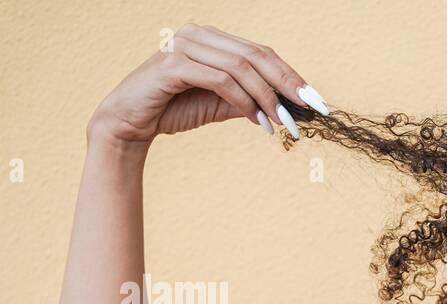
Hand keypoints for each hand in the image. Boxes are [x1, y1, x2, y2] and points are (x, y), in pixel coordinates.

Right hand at [87, 23, 329, 146]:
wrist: (130, 122)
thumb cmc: (175, 109)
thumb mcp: (223, 104)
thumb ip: (252, 98)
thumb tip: (289, 106)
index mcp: (212, 38)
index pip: (261, 52)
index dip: (292, 75)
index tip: (316, 101)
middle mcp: (198, 34)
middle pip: (257, 55)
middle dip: (288, 84)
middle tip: (309, 111)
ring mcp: (184, 45)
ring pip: (242, 68)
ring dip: (268, 99)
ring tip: (283, 125)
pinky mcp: (173, 65)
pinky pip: (221, 81)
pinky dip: (244, 102)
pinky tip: (257, 122)